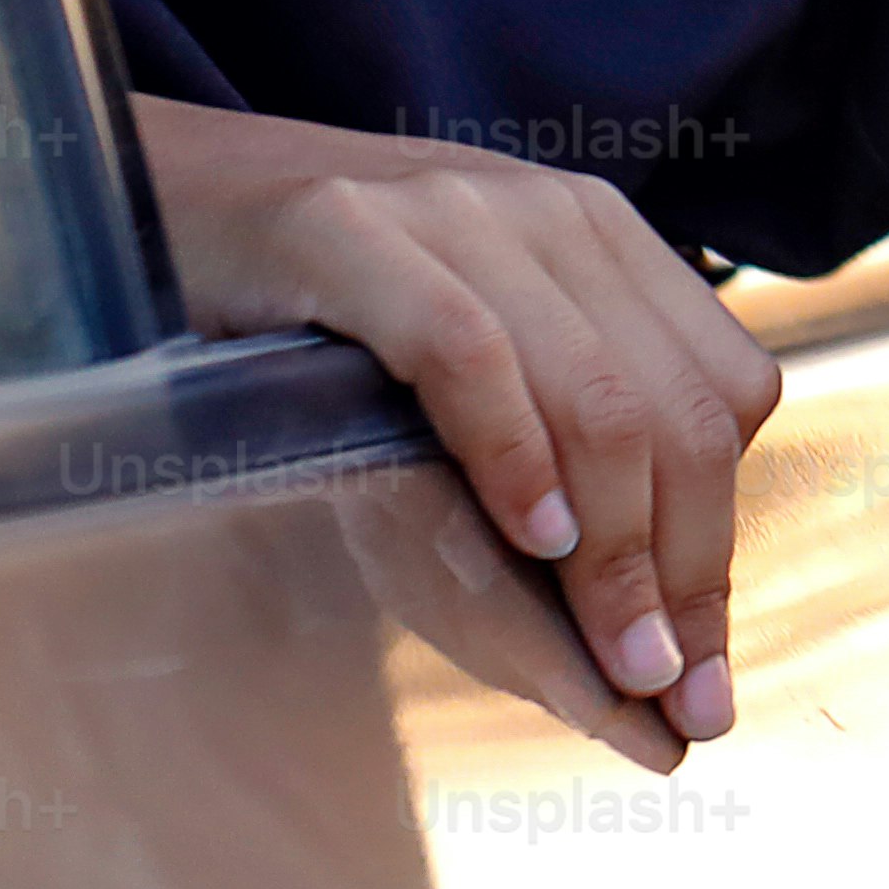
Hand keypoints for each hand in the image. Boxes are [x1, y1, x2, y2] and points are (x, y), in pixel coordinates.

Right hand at [135, 94, 781, 769]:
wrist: (166, 191)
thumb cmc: (314, 310)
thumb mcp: (467, 358)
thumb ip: (557, 450)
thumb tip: (639, 626)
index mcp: (601, 239)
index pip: (722, 396)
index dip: (719, 541)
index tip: (700, 666)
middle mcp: (552, 215)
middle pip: (675, 411)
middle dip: (683, 572)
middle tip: (675, 697)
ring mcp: (455, 213)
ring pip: (596, 393)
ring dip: (619, 550)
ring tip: (622, 661)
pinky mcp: (348, 229)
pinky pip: (468, 350)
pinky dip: (513, 455)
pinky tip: (534, 540)